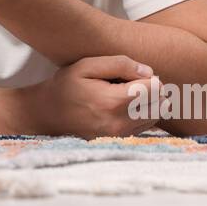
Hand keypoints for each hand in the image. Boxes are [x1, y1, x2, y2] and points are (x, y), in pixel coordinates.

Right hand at [17, 55, 161, 138]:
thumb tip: (148, 72)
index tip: (135, 74)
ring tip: (129, 94)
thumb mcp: (87, 65)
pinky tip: (126, 105)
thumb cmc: (66, 86)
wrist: (47, 114)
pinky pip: (145, 127)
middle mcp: (119, 123)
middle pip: (159, 104)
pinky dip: (143, 114)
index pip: (154, 89)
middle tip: (136, 82)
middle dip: (153, 90)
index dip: (150, 77)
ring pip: (155, 117)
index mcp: (112, 102)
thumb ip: (120, 64)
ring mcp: (119, 135)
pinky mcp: (118, 141)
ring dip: (149, 103)